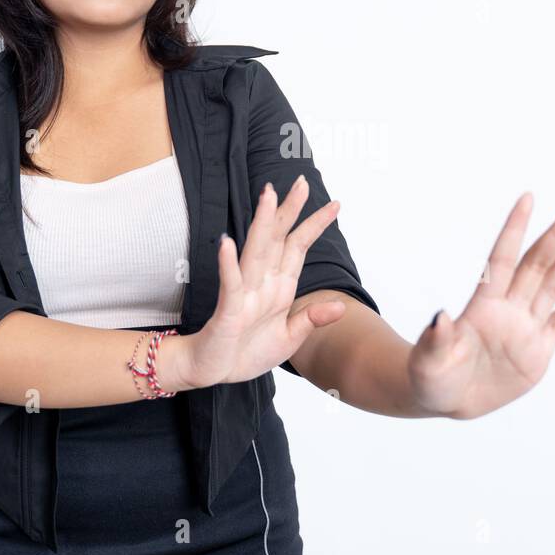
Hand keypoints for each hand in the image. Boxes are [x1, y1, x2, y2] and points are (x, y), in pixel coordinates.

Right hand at [177, 174, 350, 388]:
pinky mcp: (228, 309)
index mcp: (278, 287)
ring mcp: (244, 293)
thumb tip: (341, 305)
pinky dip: (228, 263)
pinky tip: (227, 242)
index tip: (335, 203)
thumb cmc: (245, 353)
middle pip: (278, 239)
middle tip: (301, 182)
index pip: (298, 247)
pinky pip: (229, 284)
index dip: (315, 225)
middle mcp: (262, 283)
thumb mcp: (289, 338)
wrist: (213, 372)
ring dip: (261, 224)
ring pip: (255, 251)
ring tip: (267, 196)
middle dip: (290, 210)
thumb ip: (312, 319)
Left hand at [409, 195, 554, 419]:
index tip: (527, 197)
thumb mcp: (429, 360)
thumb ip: (437, 338)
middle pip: (537, 264)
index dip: (515, 229)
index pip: (502, 258)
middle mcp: (507, 309)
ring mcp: (524, 327)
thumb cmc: (430, 376)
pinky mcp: (537, 351)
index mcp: (481, 306)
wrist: (445, 400)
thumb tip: (439, 316)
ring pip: (553, 285)